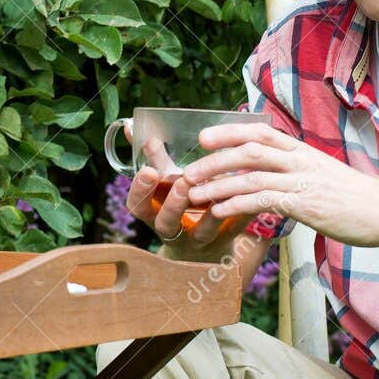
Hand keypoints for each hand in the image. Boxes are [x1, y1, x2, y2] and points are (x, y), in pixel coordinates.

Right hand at [120, 130, 255, 261]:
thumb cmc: (180, 208)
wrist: (204, 251)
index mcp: (155, 213)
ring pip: (201, 231)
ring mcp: (199, 240)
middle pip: (166, 222)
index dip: (140, 190)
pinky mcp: (225, 242)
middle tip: (182, 182)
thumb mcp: (164, 186)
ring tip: (219, 191)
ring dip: (210, 212)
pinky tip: (248, 196)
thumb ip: (153, 159)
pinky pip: (234, 230)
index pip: (138, 206)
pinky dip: (241, 213)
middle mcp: (174, 230)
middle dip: (173, 202)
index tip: (148, 171)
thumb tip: (130, 127)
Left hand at [178, 122, 378, 247]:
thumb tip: (273, 175)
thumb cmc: (355, 198)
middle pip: (250, 150)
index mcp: (303, 151)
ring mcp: (303, 181)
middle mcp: (300, 161)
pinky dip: (237, 204)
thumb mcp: (323, 175)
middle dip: (215, 158)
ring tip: (194, 194)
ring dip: (218, 184)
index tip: (204, 137)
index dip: (230, 132)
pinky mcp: (306, 205)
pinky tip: (219, 211)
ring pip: (251, 175)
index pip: (261, 131)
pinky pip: (264, 201)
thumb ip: (296, 171)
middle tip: (188, 170)